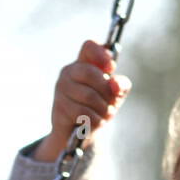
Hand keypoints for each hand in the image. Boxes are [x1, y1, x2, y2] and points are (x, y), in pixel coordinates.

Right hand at [34, 39, 132, 161]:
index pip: (89, 46)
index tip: (111, 68)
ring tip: (103, 114)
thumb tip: (115, 84)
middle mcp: (69, 72)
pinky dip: (95, 120)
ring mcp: (61, 88)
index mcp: (84, 63)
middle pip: (91, 73)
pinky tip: (94, 122)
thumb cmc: (99, 108)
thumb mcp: (115, 95)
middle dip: (106, 92)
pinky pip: (83, 112)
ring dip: (103, 109)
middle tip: (111, 104)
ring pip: (89, 96)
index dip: (101, 54)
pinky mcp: (59, 107)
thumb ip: (121, 85)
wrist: (81, 133)